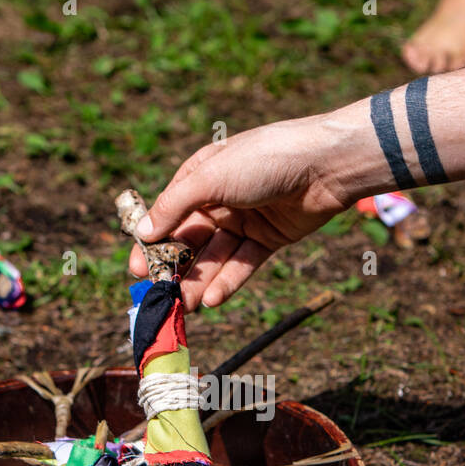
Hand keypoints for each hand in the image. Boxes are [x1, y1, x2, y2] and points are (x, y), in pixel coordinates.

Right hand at [129, 116, 354, 310]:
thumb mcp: (211, 177)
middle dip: (176, 269)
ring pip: (215, 258)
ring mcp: (244, 221)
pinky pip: (242, 264)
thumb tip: (143, 233)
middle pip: (191, 241)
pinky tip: (213, 300)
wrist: (326, 164)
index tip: (138, 271)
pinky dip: (228, 282)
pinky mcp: (268, 239)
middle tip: (162, 297)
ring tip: (186, 307)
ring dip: (199, 282)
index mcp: (200, 177)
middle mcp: (219, 200)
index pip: (168, 215)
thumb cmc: (265, 158)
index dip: (152, 244)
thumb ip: (175, 206)